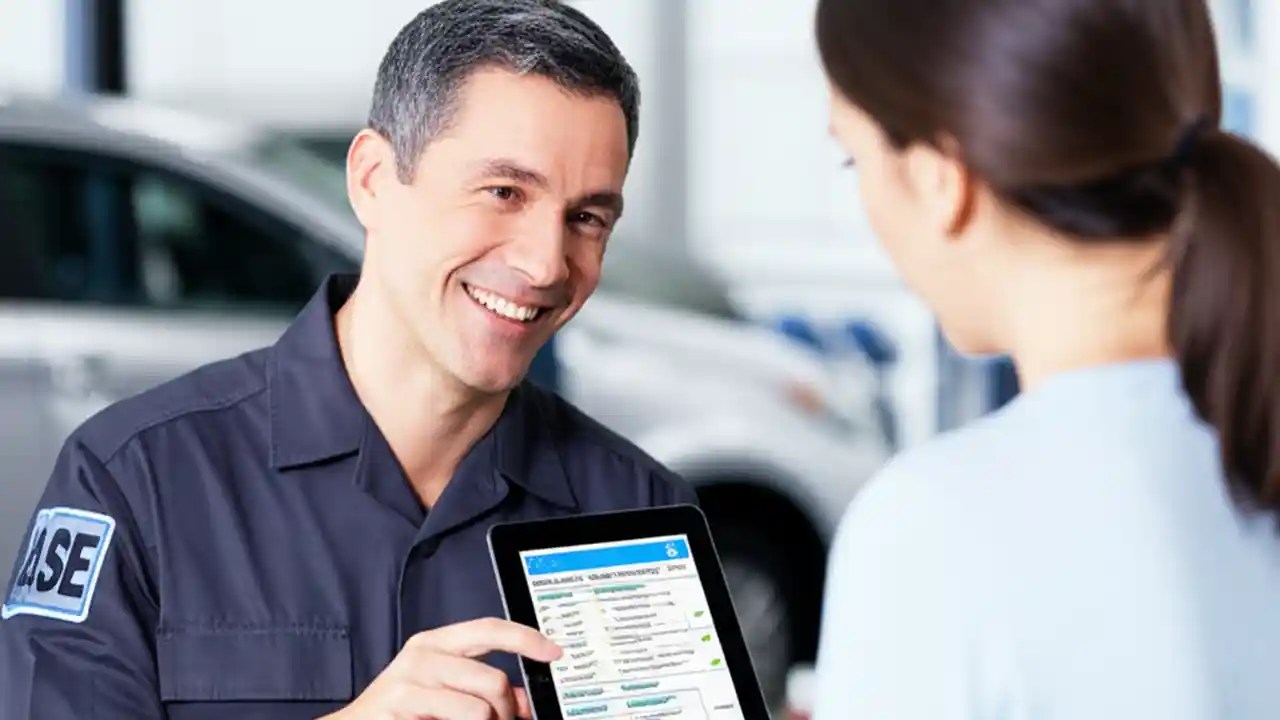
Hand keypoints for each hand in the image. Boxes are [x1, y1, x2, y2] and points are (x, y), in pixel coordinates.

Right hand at [320, 618, 560, 719]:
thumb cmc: (401, 712)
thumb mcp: (446, 693)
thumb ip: (486, 692)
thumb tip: (526, 700)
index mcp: (437, 643)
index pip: (491, 628)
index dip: (527, 638)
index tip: (555, 652)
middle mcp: (423, 654)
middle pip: (494, 679)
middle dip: (506, 711)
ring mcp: (410, 679)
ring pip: (481, 706)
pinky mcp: (402, 702)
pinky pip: (461, 718)